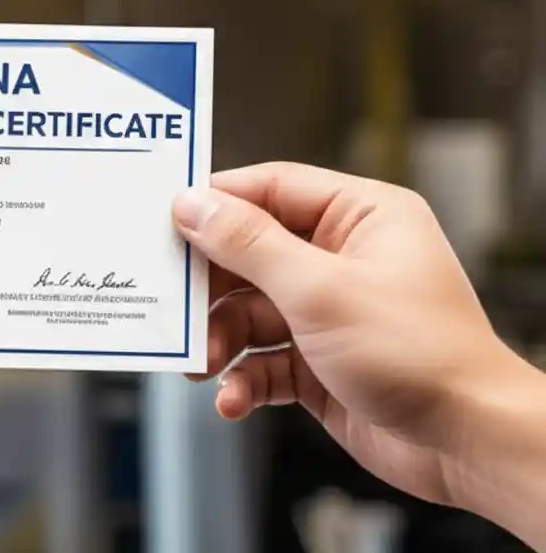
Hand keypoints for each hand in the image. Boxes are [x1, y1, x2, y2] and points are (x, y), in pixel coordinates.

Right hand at [171, 162, 535, 511]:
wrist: (467, 443)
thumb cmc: (420, 354)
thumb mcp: (319, 290)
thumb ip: (248, 244)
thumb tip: (193, 205)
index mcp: (361, 217)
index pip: (273, 189)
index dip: (217, 202)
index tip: (165, 219)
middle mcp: (345, 258)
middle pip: (250, 254)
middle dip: (211, 288)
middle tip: (174, 304)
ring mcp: (331, 312)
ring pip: (249, 312)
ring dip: (220, 340)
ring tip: (203, 364)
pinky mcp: (320, 362)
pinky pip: (263, 360)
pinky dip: (243, 378)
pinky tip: (233, 399)